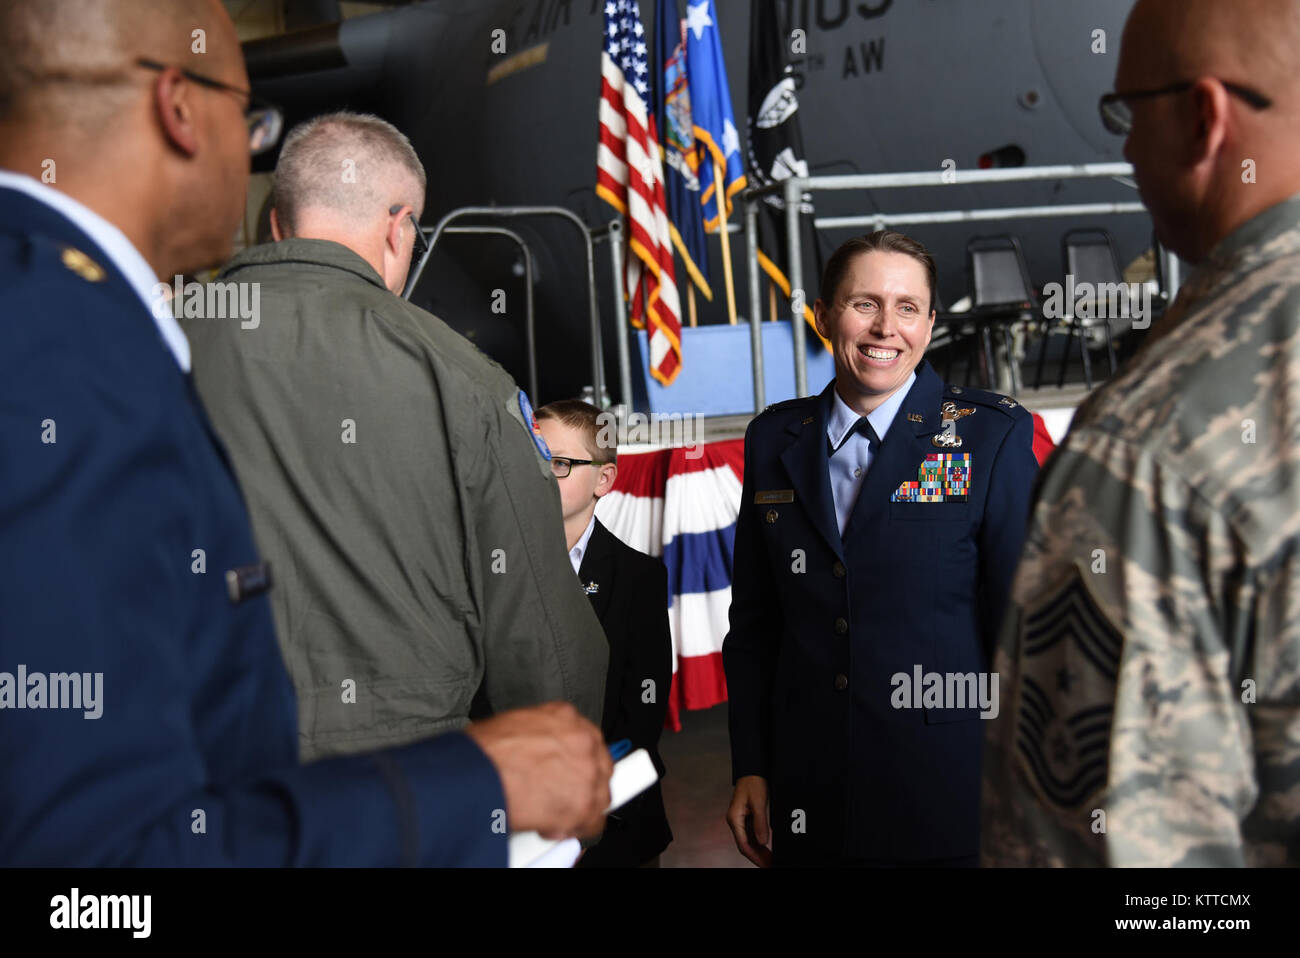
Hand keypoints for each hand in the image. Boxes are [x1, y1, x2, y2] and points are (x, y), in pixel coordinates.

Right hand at [466, 702, 612, 839]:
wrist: (471, 774)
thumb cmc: (481, 753)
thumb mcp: (513, 727)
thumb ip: (538, 740)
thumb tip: (540, 757)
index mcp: (563, 715)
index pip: (586, 739)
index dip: (576, 760)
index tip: (570, 770)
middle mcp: (581, 739)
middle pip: (599, 765)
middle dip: (582, 782)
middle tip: (560, 794)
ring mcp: (586, 770)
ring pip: (600, 795)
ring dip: (579, 806)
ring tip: (550, 812)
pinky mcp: (583, 801)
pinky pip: (592, 824)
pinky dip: (574, 829)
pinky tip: (550, 825)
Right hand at [726, 775, 773, 866]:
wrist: (752, 770)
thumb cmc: (753, 782)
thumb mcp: (758, 802)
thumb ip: (760, 823)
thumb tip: (762, 842)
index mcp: (734, 818)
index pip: (743, 844)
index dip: (754, 856)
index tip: (764, 864)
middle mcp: (735, 821)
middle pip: (745, 845)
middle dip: (757, 857)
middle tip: (769, 865)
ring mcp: (740, 820)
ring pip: (748, 841)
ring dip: (758, 851)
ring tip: (769, 860)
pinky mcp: (746, 817)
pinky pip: (751, 834)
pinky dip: (759, 843)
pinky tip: (766, 848)